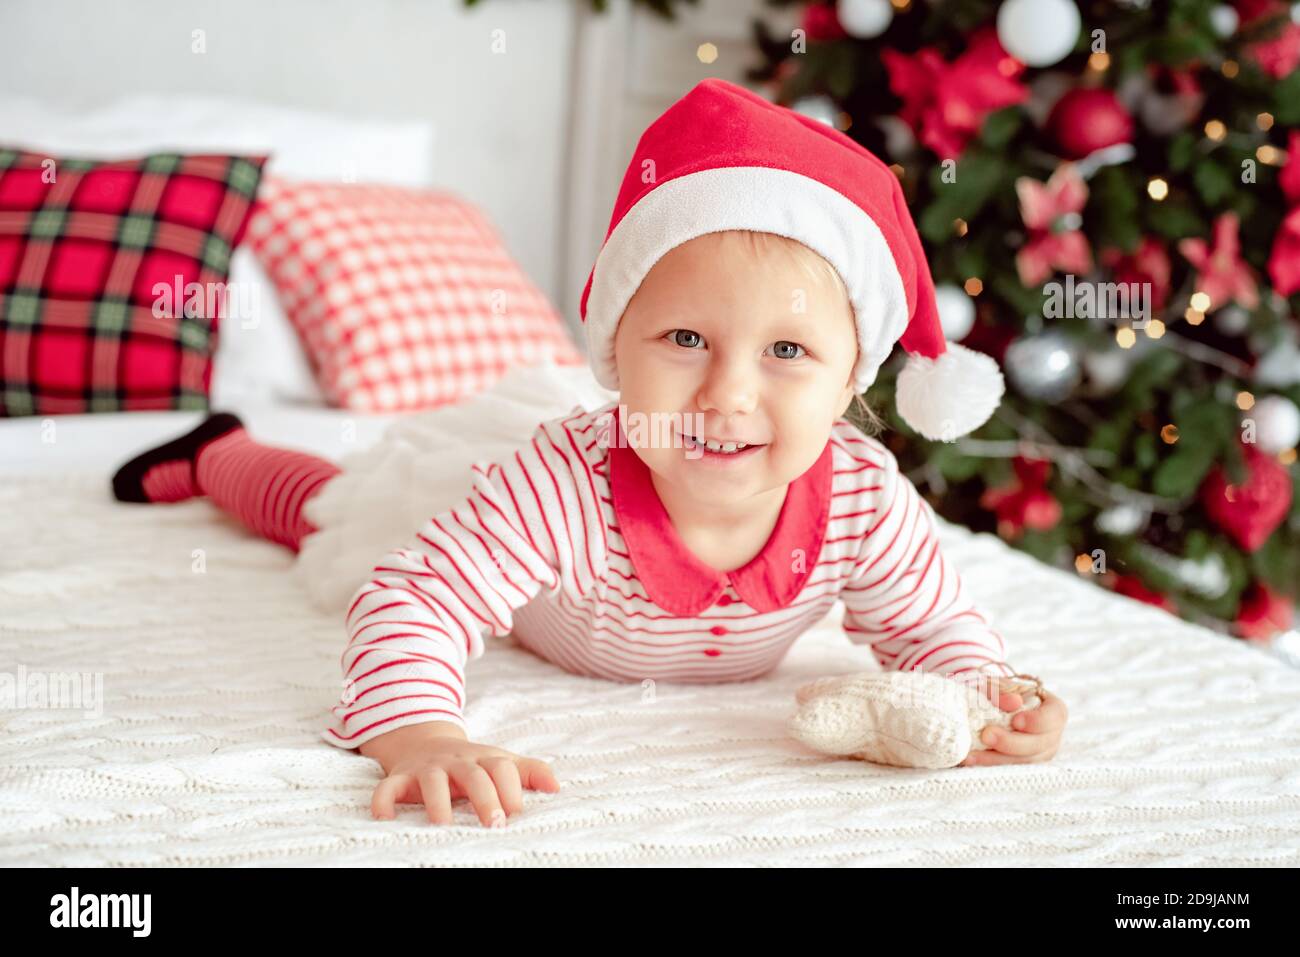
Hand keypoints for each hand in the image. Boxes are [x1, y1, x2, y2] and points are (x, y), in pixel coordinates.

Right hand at [359, 721, 560, 825]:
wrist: (426, 742)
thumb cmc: (473, 762)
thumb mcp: (501, 762)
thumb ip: (530, 772)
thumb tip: (556, 787)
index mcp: (484, 759)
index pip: (502, 768)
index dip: (512, 788)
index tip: (518, 812)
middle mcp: (457, 762)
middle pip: (473, 775)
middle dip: (485, 797)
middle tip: (494, 823)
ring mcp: (428, 769)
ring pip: (432, 780)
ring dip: (437, 801)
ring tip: (443, 824)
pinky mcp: (400, 777)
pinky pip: (388, 786)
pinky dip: (383, 800)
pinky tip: (384, 818)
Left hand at [960, 677, 1066, 765]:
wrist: (993, 706)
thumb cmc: (1002, 693)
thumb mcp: (1000, 686)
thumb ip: (1004, 691)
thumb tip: (1014, 702)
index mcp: (1054, 711)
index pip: (1053, 717)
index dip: (1036, 721)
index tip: (1016, 721)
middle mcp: (1052, 735)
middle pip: (1038, 744)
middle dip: (1010, 742)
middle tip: (986, 735)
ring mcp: (1041, 754)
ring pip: (1024, 762)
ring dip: (996, 759)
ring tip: (971, 755)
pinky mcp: (1024, 765)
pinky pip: (1010, 769)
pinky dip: (989, 765)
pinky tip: (972, 760)